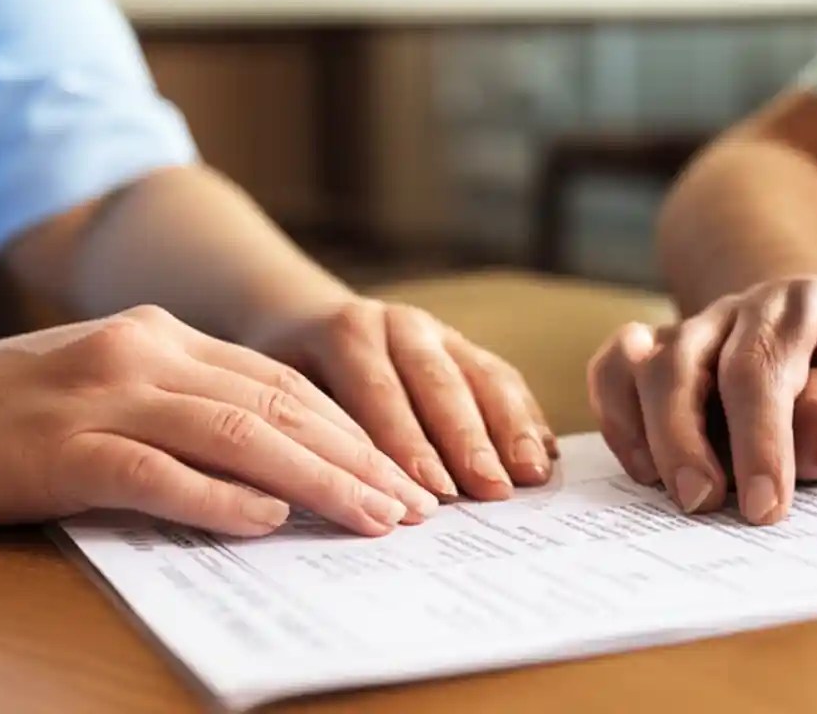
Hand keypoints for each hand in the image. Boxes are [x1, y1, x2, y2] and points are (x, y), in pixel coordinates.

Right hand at [0, 305, 437, 535]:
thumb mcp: (101, 383)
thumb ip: (179, 405)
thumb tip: (269, 463)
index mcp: (156, 335)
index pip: (279, 380)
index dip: (348, 428)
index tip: (397, 469)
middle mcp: (140, 352)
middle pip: (277, 405)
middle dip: (357, 457)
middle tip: (413, 503)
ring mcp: (102, 397)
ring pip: (239, 435)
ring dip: (319, 480)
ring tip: (376, 517)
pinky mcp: (63, 451)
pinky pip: (160, 475)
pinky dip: (222, 500)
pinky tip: (271, 522)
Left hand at [247, 298, 556, 500]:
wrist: (309, 323)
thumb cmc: (288, 374)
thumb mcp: (276, 391)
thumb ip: (301, 429)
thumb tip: (319, 490)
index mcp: (347, 332)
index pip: (379, 391)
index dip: (406, 444)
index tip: (430, 493)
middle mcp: (400, 324)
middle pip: (439, 384)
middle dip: (467, 440)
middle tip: (489, 490)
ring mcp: (440, 333)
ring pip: (482, 377)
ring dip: (509, 429)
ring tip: (530, 476)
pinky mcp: (467, 349)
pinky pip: (503, 379)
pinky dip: (525, 417)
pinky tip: (541, 456)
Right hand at [587, 275, 816, 524]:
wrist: (797, 308)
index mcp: (802, 301)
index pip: (765, 365)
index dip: (760, 438)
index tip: (768, 508)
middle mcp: (734, 306)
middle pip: (687, 361)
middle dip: (689, 441)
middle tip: (708, 507)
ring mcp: (686, 323)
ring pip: (639, 362)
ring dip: (648, 433)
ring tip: (675, 496)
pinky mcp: (648, 347)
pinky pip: (609, 369)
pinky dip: (614, 417)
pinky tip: (642, 468)